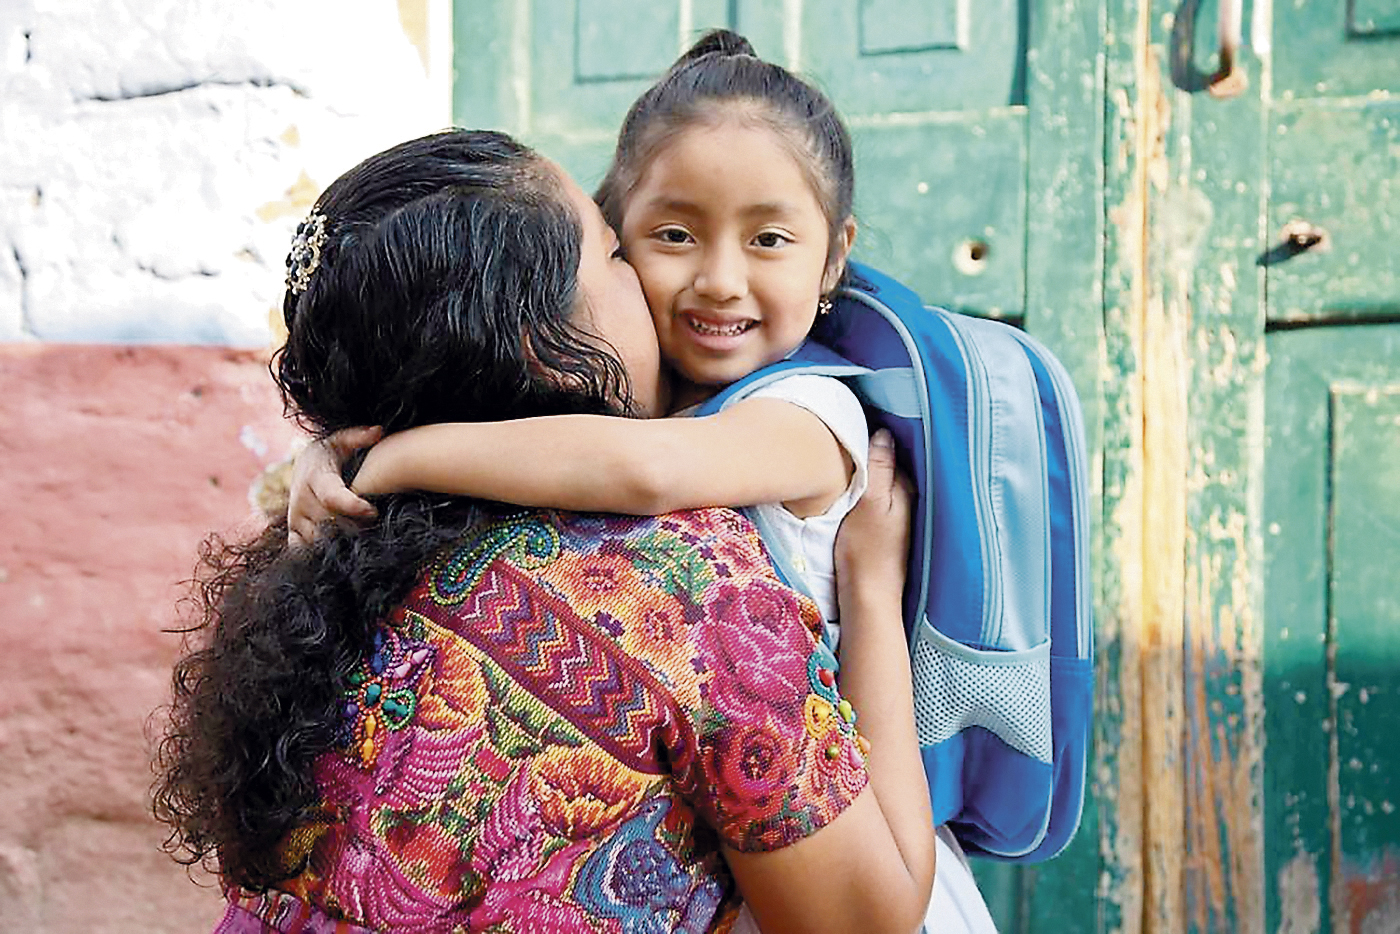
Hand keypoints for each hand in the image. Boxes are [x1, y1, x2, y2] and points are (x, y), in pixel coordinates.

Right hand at [287, 426, 381, 546]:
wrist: (304, 467)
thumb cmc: (331, 454)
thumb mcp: (341, 440)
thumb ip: (359, 436)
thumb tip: (378, 431)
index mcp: (314, 478)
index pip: (332, 496)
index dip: (352, 506)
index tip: (372, 511)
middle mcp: (301, 500)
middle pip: (328, 523)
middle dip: (353, 527)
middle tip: (375, 527)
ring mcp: (295, 518)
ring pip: (318, 539)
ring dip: (340, 542)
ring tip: (363, 538)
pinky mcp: (293, 532)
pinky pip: (302, 550)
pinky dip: (320, 553)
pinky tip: (341, 549)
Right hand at [834, 430, 911, 601]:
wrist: (866, 596)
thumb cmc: (865, 550)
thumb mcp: (869, 502)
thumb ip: (878, 467)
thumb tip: (884, 433)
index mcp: (905, 487)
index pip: (888, 449)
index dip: (868, 438)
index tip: (843, 431)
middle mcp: (904, 498)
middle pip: (882, 465)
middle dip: (865, 455)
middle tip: (836, 446)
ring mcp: (894, 515)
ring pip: (875, 483)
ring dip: (861, 474)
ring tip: (837, 465)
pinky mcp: (881, 529)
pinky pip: (870, 499)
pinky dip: (859, 492)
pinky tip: (844, 493)